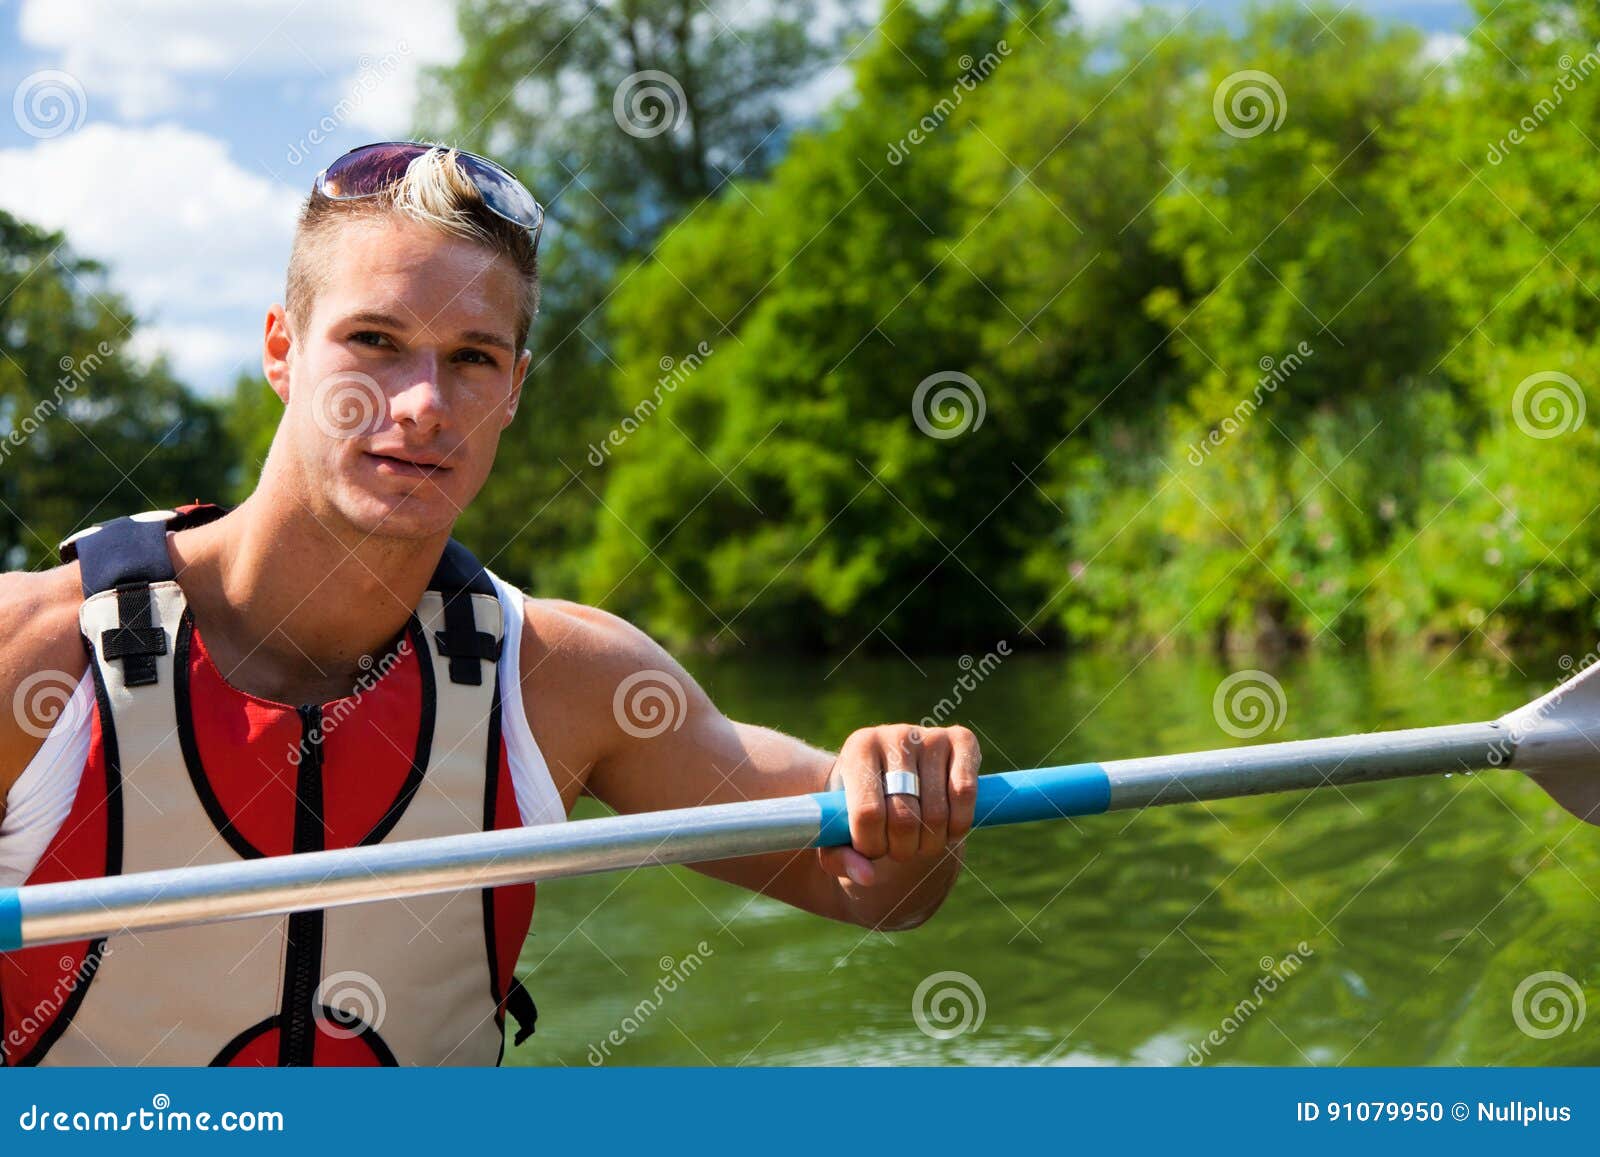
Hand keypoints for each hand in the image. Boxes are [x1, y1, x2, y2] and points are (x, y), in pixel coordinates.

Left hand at [818, 724, 980, 887]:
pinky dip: (959, 824)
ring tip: (920, 843)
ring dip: (931, 844)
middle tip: (899, 851)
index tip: (872, 851)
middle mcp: (894, 735)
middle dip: (902, 849)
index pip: (867, 812)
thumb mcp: (840, 829)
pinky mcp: (962, 740)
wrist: (894, 774)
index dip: (872, 845)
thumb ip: (840, 857)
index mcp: (858, 749)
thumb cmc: (860, 806)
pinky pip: (965, 793)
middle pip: (905, 817)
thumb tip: (868, 877)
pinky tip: (948, 830)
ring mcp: (930, 735)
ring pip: (937, 812)